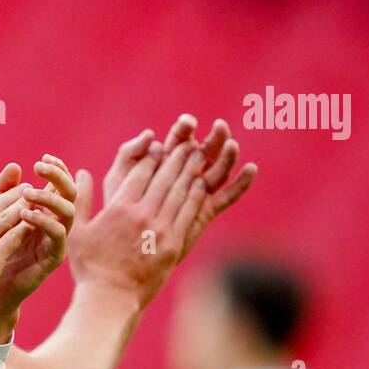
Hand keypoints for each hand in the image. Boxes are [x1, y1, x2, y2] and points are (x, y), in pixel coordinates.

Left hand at [0, 156, 75, 322]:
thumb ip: (2, 193)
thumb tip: (13, 166)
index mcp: (45, 211)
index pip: (59, 185)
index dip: (57, 170)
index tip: (44, 158)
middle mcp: (55, 223)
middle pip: (70, 194)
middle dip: (58, 177)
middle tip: (40, 166)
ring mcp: (56, 241)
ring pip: (67, 213)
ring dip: (49, 198)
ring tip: (27, 193)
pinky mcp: (53, 258)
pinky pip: (58, 236)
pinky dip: (44, 222)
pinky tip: (25, 215)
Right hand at [67, 117, 221, 307]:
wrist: (110, 297)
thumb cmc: (89, 267)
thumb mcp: (78, 230)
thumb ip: (83, 199)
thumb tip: (83, 173)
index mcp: (119, 208)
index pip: (140, 173)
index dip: (151, 156)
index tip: (158, 144)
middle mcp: (142, 214)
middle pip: (164, 178)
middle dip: (177, 157)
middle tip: (188, 143)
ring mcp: (160, 229)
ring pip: (179, 192)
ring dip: (190, 171)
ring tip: (198, 156)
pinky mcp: (173, 244)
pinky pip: (188, 214)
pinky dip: (195, 196)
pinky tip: (201, 185)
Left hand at [102, 115, 256, 262]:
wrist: (122, 246)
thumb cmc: (116, 209)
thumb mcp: (118, 178)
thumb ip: (129, 153)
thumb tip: (150, 135)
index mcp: (163, 161)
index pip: (178, 140)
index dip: (184, 130)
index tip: (187, 122)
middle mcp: (182, 174)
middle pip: (202, 152)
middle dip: (211, 138)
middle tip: (220, 126)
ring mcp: (195, 193)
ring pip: (217, 171)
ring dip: (227, 156)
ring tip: (232, 144)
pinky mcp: (205, 210)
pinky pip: (227, 196)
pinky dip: (241, 184)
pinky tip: (251, 169)